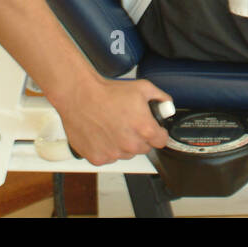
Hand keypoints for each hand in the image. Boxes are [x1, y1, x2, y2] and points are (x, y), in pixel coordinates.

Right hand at [52, 77, 172, 165]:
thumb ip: (160, 98)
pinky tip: (103, 134)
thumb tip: (167, 106)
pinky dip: (107, 149)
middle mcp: (130, 144)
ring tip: (114, 127)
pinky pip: (109, 158)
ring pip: (126, 154)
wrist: (80, 96)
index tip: (153, 129)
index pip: (161, 141)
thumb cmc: (107, 92)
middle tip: (129, 123)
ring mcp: (113, 153)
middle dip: (140, 137)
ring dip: (123, 144)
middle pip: (144, 148)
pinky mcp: (97, 158)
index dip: (158, 133)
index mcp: (144, 129)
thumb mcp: (142, 88)